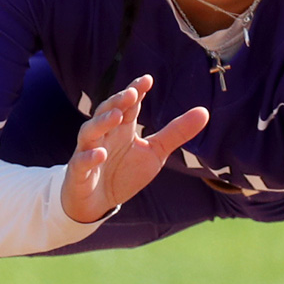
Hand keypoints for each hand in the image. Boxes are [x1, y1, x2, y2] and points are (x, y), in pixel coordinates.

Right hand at [61, 75, 207, 224]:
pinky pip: (80, 162)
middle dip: (117, 102)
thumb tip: (204, 111)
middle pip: (107, 112)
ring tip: (117, 116)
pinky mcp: (79, 173)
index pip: (128, 105)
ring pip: (90, 132)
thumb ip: (176, 132)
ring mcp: (88, 152)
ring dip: (101, 122)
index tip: (147, 80)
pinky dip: (88, 157)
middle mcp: (104, 136)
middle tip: (131, 93)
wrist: (97, 203)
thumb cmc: (125, 173)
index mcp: (122, 128)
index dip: (135, 91)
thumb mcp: (155, 152)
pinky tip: (99, 154)